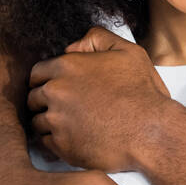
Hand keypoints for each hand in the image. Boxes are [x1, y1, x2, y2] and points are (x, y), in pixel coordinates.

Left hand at [27, 26, 176, 172]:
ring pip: (37, 121)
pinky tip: (77, 138)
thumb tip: (73, 46)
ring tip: (73, 124)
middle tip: (66, 107)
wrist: (152, 132)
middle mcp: (56, 92)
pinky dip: (57, 141)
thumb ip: (98, 39)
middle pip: (33, 97)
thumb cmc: (143, 94)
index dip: (46, 80)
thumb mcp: (128, 52)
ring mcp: (56, 120)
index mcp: (67, 67)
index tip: (57, 88)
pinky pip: (46, 143)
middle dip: (45, 101)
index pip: (37, 72)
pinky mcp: (61, 146)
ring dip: (50, 122)